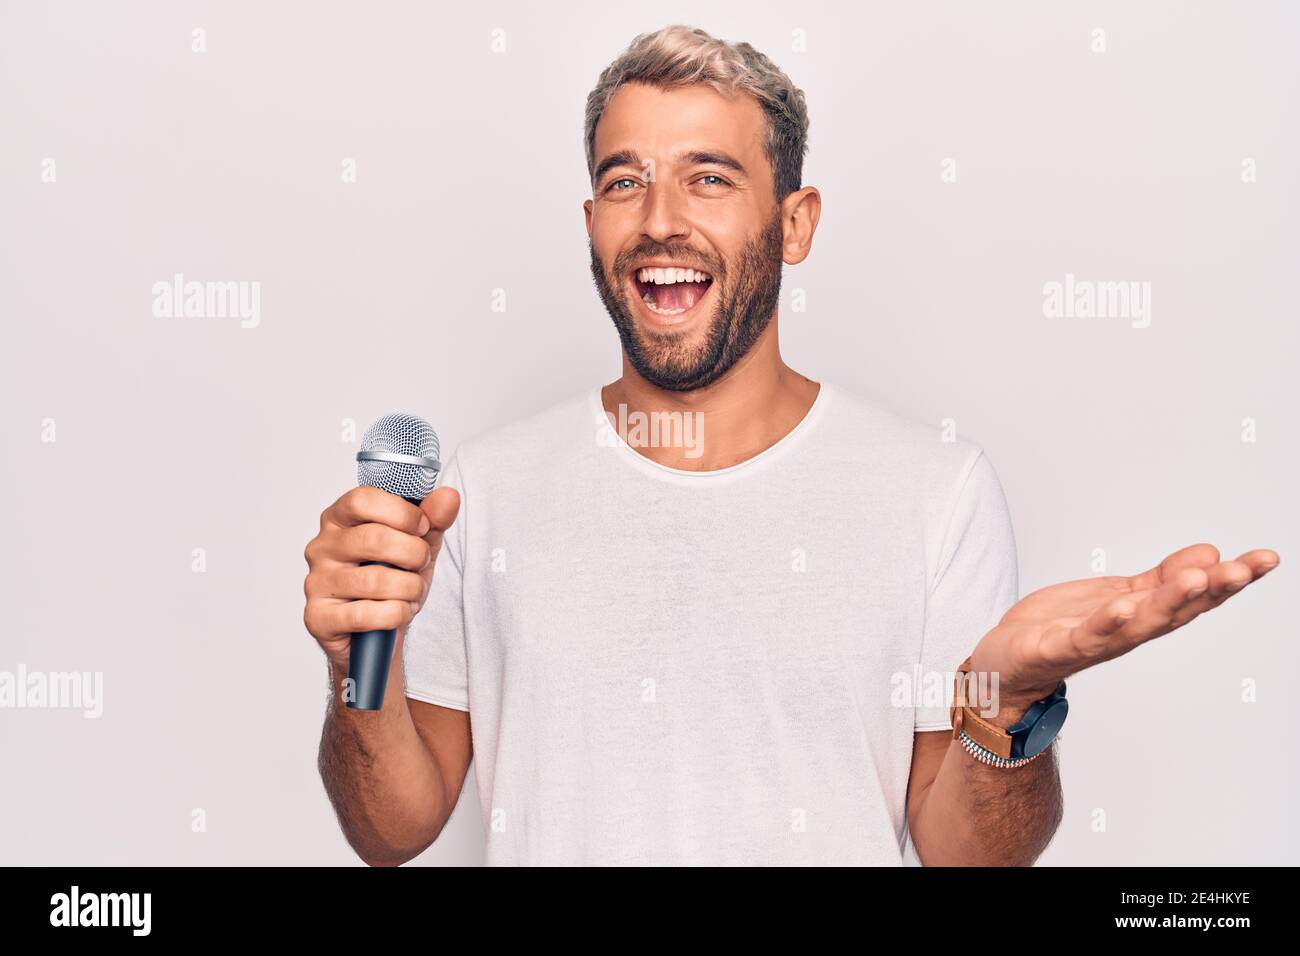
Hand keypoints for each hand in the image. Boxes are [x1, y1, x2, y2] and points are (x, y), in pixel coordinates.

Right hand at [303, 485, 460, 669]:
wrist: (380, 632)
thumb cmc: (394, 580)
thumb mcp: (419, 544)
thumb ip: (433, 519)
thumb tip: (448, 497)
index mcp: (340, 519)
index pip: (362, 500)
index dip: (402, 513)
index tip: (423, 528)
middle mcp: (322, 547)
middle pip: (372, 538)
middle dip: (413, 553)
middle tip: (422, 563)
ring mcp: (316, 582)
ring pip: (373, 579)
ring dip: (408, 587)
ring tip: (413, 592)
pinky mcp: (318, 618)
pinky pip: (364, 614)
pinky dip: (395, 614)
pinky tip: (401, 611)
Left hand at [968, 543, 1278, 724]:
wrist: (1006, 666)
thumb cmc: (1061, 629)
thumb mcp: (1118, 595)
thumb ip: (1161, 580)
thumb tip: (1211, 554)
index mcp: (1142, 615)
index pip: (1194, 597)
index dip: (1231, 579)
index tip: (1265, 559)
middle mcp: (1125, 632)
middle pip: (1176, 611)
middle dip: (1212, 590)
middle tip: (1243, 568)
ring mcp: (1092, 642)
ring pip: (1138, 623)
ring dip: (1168, 603)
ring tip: (1197, 578)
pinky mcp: (1055, 648)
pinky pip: (1083, 637)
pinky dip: (1103, 624)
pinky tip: (1121, 607)